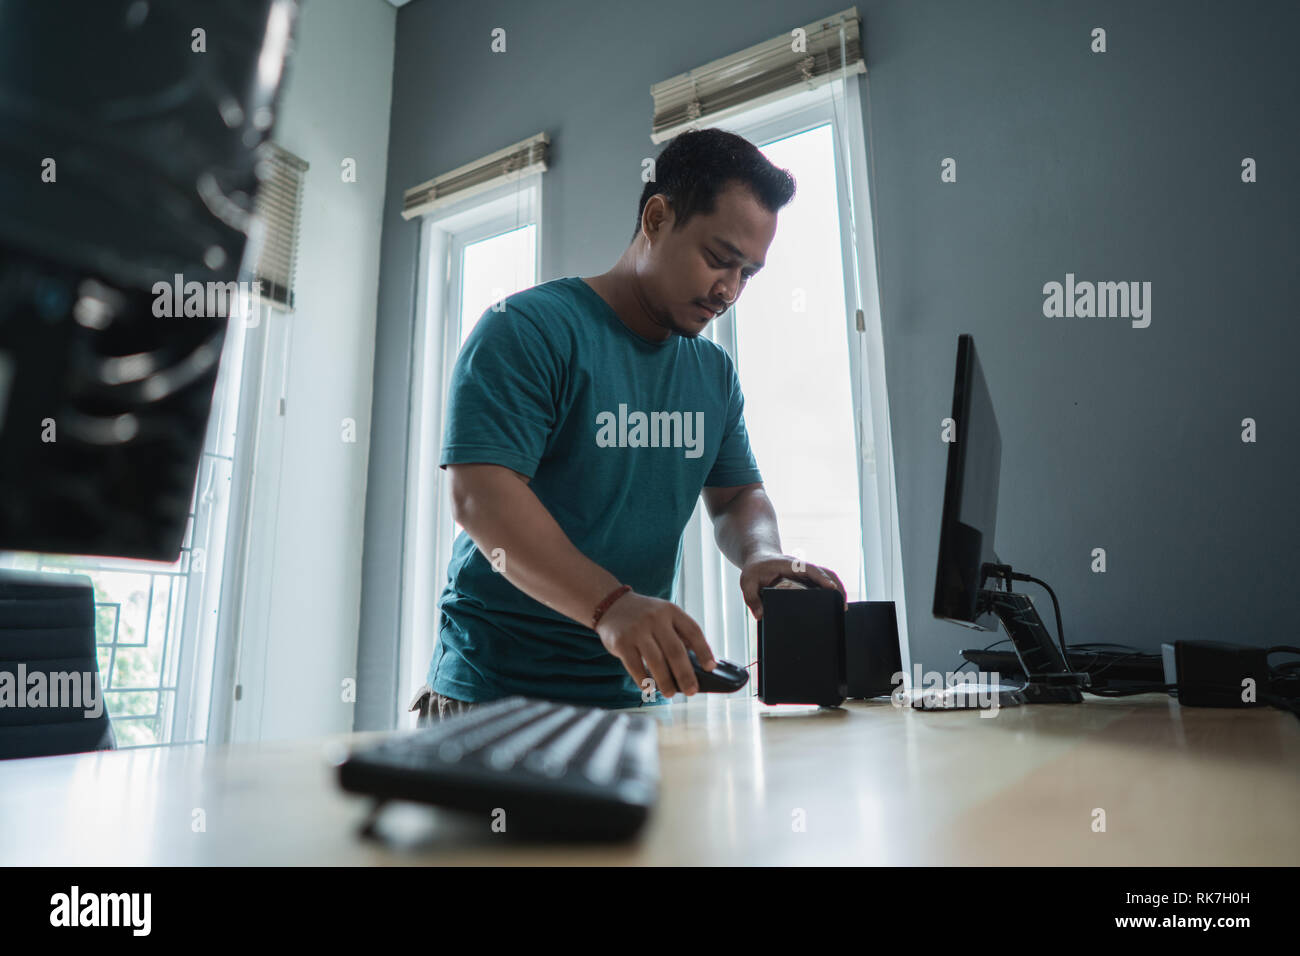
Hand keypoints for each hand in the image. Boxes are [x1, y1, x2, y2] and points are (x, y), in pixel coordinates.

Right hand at [594, 591, 716, 697]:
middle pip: (675, 650)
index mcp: (671, 611)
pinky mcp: (621, 642)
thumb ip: (678, 635)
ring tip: (670, 693)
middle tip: (692, 691)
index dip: (704, 650)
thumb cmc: (645, 617)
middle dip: (686, 674)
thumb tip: (696, 668)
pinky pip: (635, 666)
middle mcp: (655, 618)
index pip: (693, 631)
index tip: (711, 668)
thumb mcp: (664, 616)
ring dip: (665, 681)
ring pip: (656, 661)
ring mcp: (637, 630)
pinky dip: (644, 680)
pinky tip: (649, 689)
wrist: (612, 604)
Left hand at [739, 554, 846, 619]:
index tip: (832, 588)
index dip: (822, 578)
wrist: (759, 558)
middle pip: (825, 573)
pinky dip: (832, 591)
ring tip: (843, 608)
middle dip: (837, 587)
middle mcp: (802, 568)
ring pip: (828, 577)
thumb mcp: (747, 582)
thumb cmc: (755, 569)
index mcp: (790, 565)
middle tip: (843, 605)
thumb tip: (760, 615)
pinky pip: (823, 582)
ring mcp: (806, 573)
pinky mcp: (807, 579)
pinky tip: (835, 604)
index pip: (810, 570)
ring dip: (838, 589)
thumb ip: (752, 598)